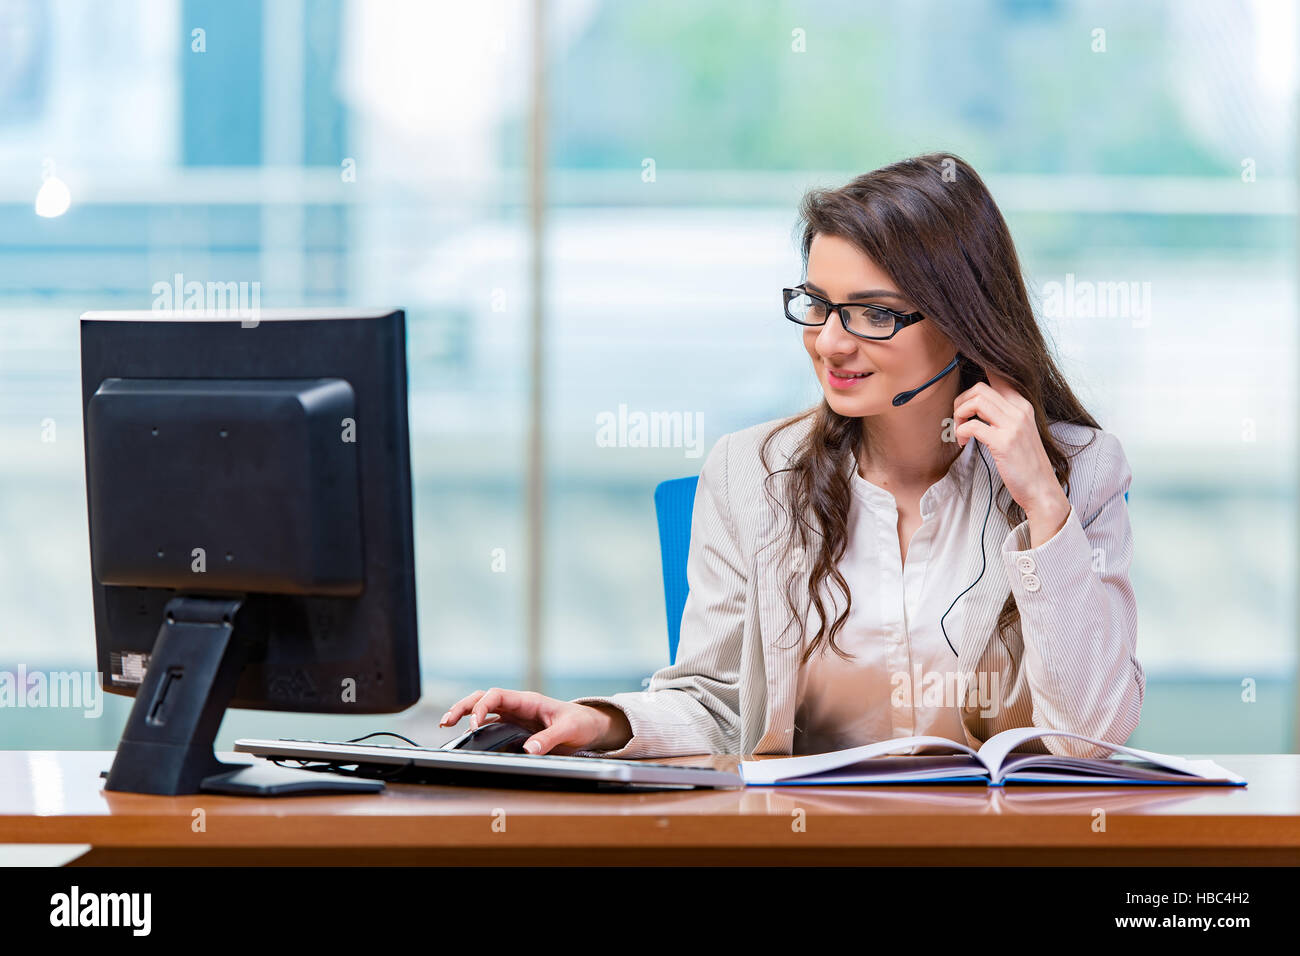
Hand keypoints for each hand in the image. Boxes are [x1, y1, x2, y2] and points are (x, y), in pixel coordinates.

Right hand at [439, 688, 622, 754]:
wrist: (590, 727)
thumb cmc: (581, 723)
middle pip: (483, 698)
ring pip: (483, 709)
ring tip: (446, 724)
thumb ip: (549, 739)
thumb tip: (530, 749)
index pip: (496, 696)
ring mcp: (514, 716)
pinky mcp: (514, 727)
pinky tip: (465, 735)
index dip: (481, 707)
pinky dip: (475, 726)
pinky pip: (490, 723)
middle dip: (462, 707)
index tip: (473, 725)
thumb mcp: (568, 730)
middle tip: (446, 721)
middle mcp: (517, 706)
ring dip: (464, 713)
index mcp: (528, 700)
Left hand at [952, 370, 1069, 539]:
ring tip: (960, 430)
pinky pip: (973, 426)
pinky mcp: (1004, 442)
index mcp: (1022, 405)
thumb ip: (1001, 414)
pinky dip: (961, 431)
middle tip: (958, 419)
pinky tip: (963, 442)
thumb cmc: (1024, 462)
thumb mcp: (1018, 430)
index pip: (999, 376)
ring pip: (976, 401)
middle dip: (961, 401)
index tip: (964, 386)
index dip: (977, 375)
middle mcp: (1020, 410)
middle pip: (981, 387)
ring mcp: (1013, 425)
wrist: (1041, 488)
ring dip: (959, 414)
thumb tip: (975, 402)